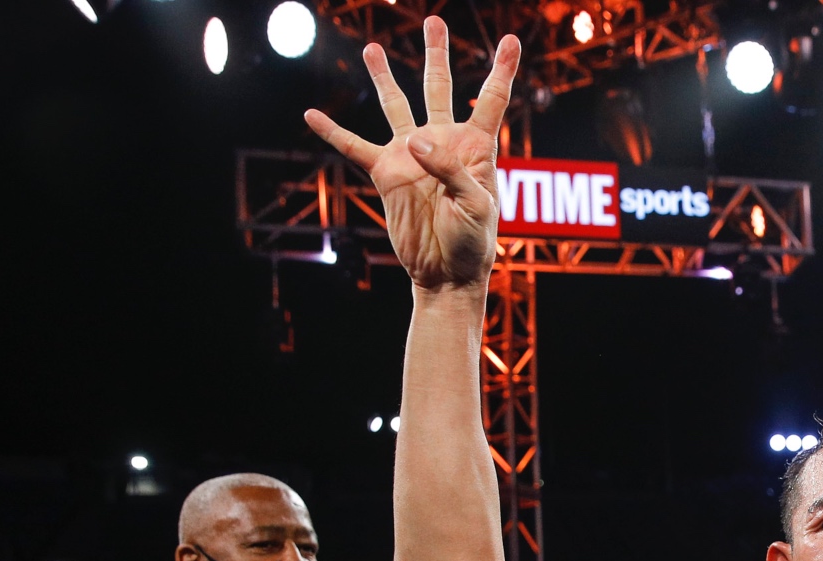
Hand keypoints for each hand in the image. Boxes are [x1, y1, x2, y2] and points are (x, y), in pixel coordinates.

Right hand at [305, 19, 519, 291]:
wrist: (447, 273)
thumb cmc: (474, 242)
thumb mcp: (474, 205)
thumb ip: (449, 169)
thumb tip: (413, 139)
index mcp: (476, 147)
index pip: (491, 99)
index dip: (502, 69)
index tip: (511, 40)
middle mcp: (443, 143)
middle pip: (439, 88)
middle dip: (436, 54)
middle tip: (434, 21)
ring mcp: (412, 156)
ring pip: (396, 106)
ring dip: (385, 78)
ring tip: (373, 49)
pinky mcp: (386, 174)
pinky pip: (353, 147)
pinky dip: (332, 131)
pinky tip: (311, 114)